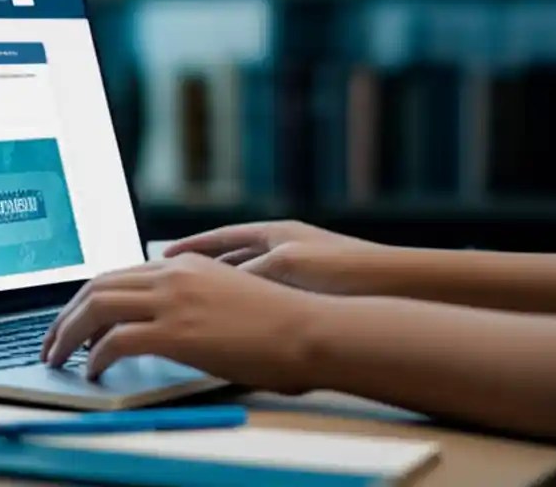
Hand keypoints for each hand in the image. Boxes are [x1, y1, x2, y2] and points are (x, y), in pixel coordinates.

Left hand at [39, 254, 317, 391]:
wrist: (312, 330)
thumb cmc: (283, 326)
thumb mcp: (232, 300)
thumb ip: (196, 303)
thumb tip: (167, 328)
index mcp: (186, 265)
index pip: (118, 274)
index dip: (87, 299)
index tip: (72, 321)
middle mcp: (174, 274)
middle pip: (97, 285)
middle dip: (65, 315)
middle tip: (50, 341)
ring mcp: (173, 300)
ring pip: (95, 307)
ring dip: (67, 334)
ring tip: (56, 357)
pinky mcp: (175, 331)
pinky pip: (114, 340)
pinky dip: (94, 356)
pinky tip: (92, 372)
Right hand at [163, 220, 395, 294]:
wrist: (391, 285)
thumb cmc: (341, 269)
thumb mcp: (283, 267)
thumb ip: (246, 274)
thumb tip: (215, 283)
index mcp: (276, 234)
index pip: (221, 237)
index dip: (192, 246)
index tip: (164, 253)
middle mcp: (283, 247)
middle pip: (231, 257)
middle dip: (201, 267)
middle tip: (171, 278)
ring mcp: (296, 270)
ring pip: (247, 279)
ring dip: (224, 289)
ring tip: (196, 303)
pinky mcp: (308, 293)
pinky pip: (265, 296)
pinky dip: (247, 304)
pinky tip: (236, 321)